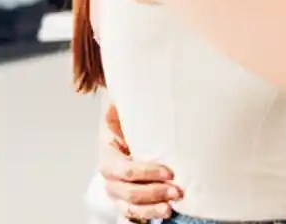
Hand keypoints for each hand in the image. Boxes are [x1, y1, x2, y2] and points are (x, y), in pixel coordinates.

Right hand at [98, 102, 181, 219]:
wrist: (129, 128)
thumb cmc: (132, 117)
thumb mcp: (128, 106)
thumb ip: (131, 98)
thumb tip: (136, 76)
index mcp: (108, 151)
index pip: (122, 169)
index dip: (144, 172)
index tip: (169, 171)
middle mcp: (110, 174)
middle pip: (125, 191)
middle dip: (152, 193)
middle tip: (178, 191)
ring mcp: (117, 189)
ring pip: (128, 206)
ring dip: (151, 209)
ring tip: (172, 207)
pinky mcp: (128, 199)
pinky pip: (132, 214)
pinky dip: (146, 217)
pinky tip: (163, 215)